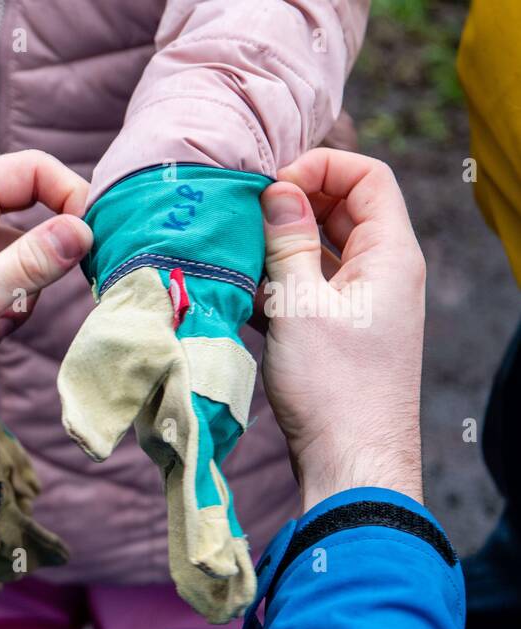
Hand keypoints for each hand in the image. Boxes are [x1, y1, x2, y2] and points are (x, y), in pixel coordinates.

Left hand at [0, 150, 91, 411]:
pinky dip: (3, 312)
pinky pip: (6, 285)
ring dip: (18, 298)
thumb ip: (35, 261)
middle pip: (33, 218)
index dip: (69, 198)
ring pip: (24, 259)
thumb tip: (85, 229)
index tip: (89, 242)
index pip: (32, 169)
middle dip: (36, 267)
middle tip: (17, 302)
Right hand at [259, 148, 425, 511]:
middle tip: (248, 216)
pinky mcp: (342, 330)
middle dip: (296, 202)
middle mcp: (386, 271)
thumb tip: (278, 193)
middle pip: (346, 208)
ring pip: (325, 248)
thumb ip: (288, 243)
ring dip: (284, 244)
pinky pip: (314, 285)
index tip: (272, 188)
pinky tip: (246, 292)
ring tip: (241, 254)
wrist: (351, 459)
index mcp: (391, 254)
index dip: (320, 167)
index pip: (368, 176)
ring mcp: (365, 302)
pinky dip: (282, 279)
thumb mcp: (299, 305)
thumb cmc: (331, 384)